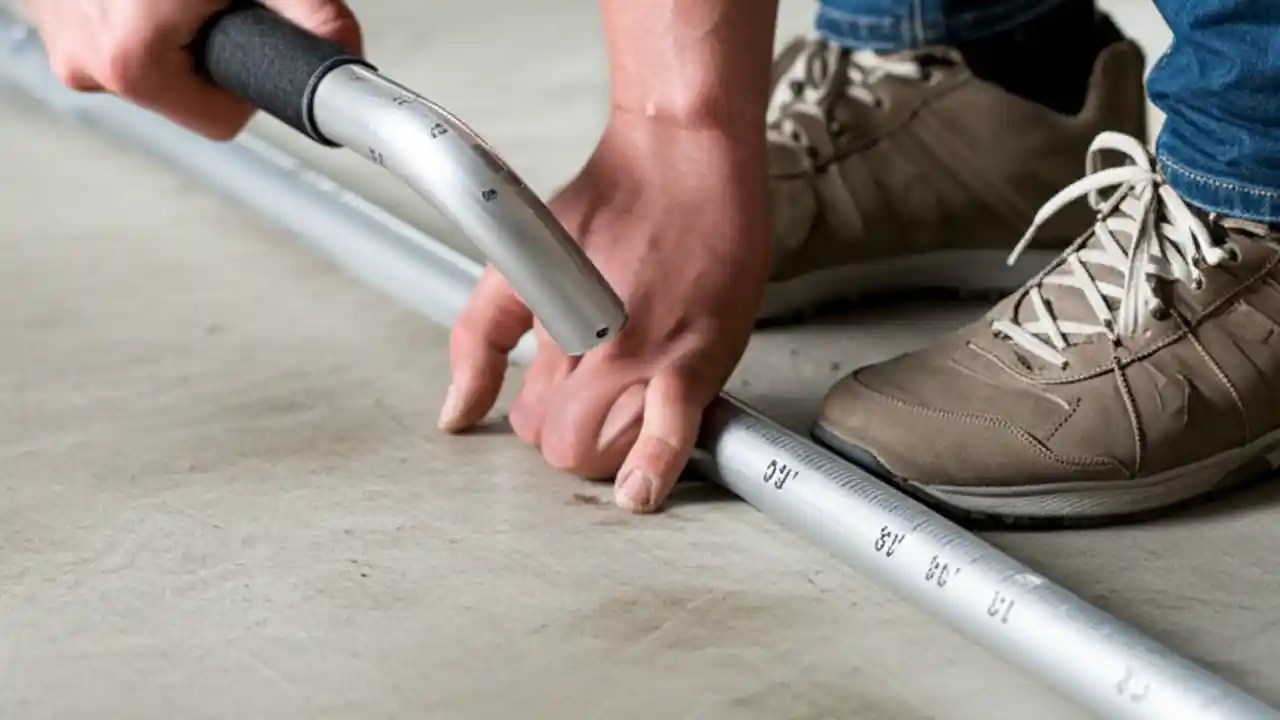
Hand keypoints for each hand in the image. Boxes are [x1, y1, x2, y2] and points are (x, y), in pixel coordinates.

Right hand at [23, 0, 360, 138]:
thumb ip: (305, 8)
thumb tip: (343, 47)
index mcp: (134, 59)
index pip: (221, 119)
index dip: (250, 82)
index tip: (255, 47)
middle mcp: (90, 62)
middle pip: (187, 93)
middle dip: (210, 49)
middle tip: (211, 4)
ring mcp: (65, 44)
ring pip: (154, 63)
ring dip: (174, 28)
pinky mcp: (50, 25)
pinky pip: (114, 33)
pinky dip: (139, 11)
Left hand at [441, 114, 769, 511]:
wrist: (684, 158)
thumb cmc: (614, 201)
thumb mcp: (515, 264)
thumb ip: (478, 341)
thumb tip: (456, 414)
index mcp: (549, 329)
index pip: (531, 424)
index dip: (547, 415)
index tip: (567, 394)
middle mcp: (591, 350)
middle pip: (565, 448)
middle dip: (577, 439)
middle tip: (602, 404)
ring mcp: (645, 357)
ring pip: (608, 453)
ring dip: (616, 450)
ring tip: (635, 412)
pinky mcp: (698, 357)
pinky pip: (668, 438)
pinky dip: (652, 471)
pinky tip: (641, 494)